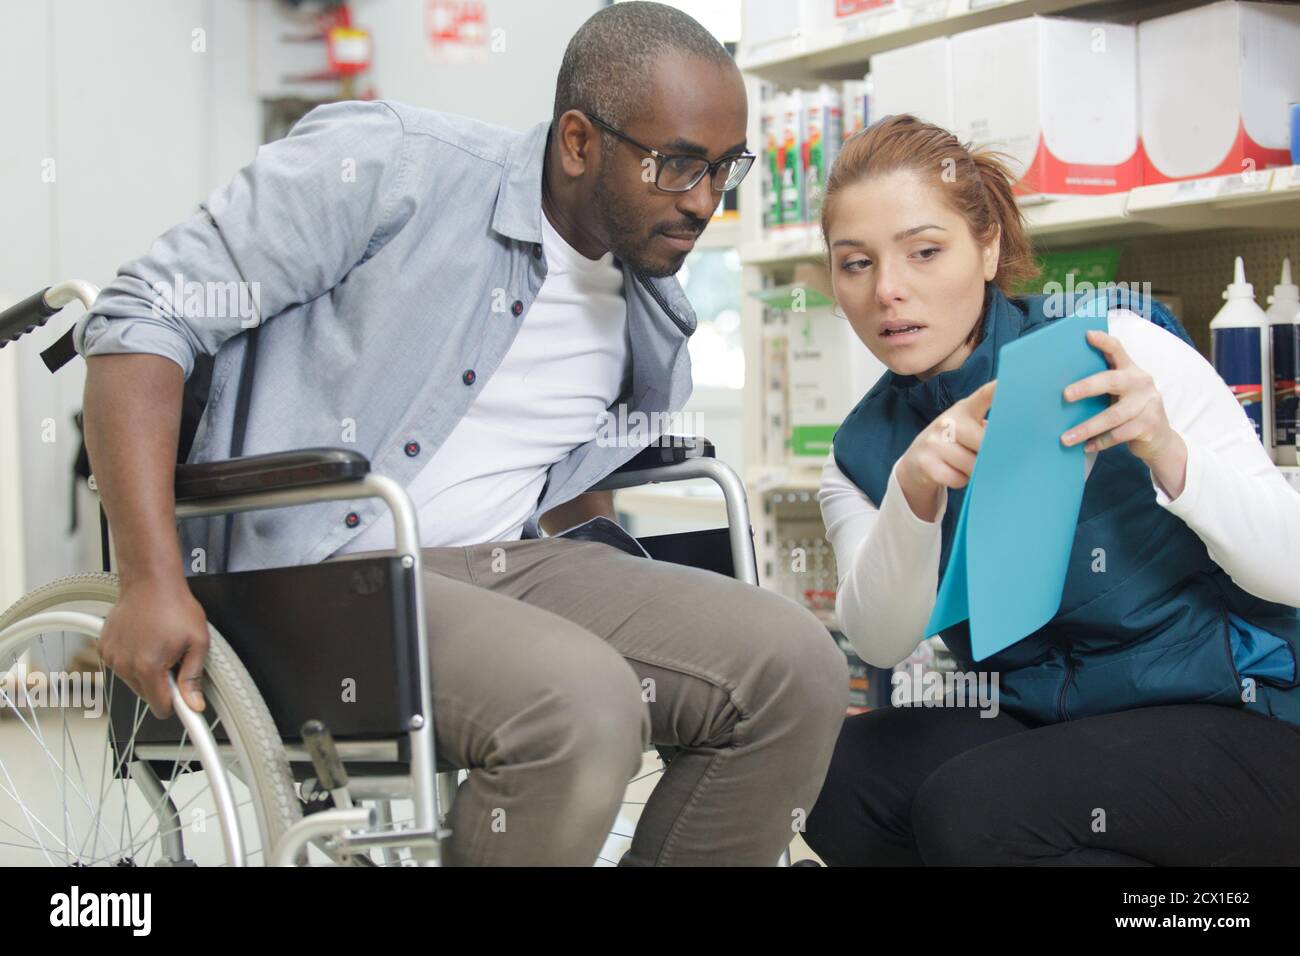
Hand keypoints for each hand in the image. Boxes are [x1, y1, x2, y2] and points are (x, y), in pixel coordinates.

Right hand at [98, 577, 209, 718]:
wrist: (151, 582)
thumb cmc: (175, 606)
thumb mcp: (198, 642)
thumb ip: (193, 677)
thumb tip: (194, 703)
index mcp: (148, 667)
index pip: (161, 707)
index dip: (176, 704)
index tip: (184, 704)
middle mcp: (126, 665)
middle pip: (148, 694)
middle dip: (163, 683)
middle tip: (174, 658)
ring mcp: (112, 657)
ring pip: (134, 681)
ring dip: (148, 671)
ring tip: (160, 645)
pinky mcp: (104, 649)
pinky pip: (122, 666)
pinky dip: (133, 659)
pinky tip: (145, 641)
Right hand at [897, 380, 996, 521]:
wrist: (915, 462)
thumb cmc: (953, 445)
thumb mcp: (967, 429)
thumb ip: (987, 431)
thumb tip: (1009, 447)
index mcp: (964, 409)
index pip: (984, 396)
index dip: (999, 389)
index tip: (1011, 381)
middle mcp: (948, 421)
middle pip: (984, 443)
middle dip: (989, 456)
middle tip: (981, 457)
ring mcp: (933, 441)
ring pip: (972, 465)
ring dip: (974, 472)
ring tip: (962, 465)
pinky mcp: (925, 462)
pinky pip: (957, 479)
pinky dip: (959, 481)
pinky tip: (951, 472)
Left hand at [1061, 328, 1187, 496]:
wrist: (1161, 440)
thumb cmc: (1131, 412)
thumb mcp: (1122, 394)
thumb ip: (1104, 386)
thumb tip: (1064, 388)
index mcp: (1131, 371)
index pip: (1118, 350)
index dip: (1103, 342)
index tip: (1087, 335)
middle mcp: (1141, 383)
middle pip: (1111, 381)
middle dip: (1086, 387)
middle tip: (1065, 395)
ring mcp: (1148, 404)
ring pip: (1112, 416)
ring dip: (1086, 428)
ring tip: (1065, 438)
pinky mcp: (1149, 425)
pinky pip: (1118, 434)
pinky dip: (1099, 442)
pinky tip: (1086, 447)